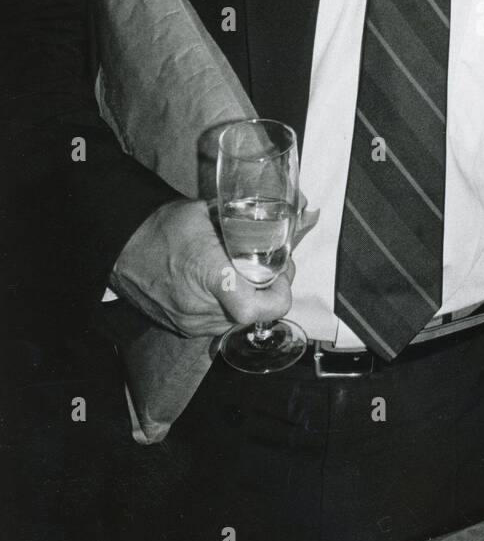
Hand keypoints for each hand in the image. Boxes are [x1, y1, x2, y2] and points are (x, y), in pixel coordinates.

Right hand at [109, 199, 293, 337]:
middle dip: (271, 292)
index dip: (278, 294)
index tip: (280, 273)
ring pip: (240, 320)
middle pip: (256, 313)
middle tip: (269, 268)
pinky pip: (221, 323)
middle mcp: (201, 307)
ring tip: (244, 273)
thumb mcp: (209, 213)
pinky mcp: (184, 329)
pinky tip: (224, 284)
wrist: (120, 248)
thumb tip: (306, 211)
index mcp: (209, 274)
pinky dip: (230, 306)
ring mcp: (192, 323)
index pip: (254, 307)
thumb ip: (256, 218)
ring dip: (251, 300)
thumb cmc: (164, 227)